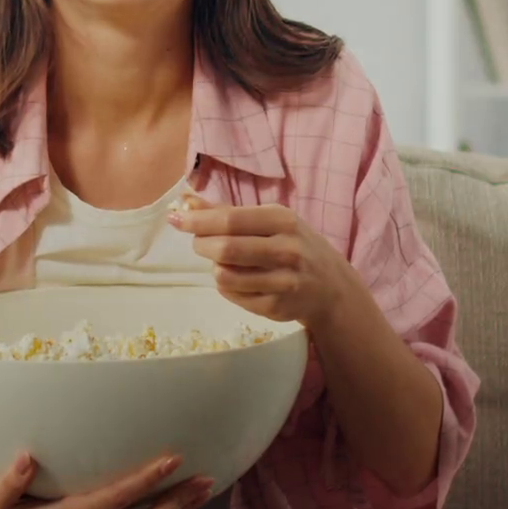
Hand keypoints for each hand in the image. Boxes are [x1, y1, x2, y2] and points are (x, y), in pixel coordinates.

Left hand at [169, 194, 363, 329]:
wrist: (331, 288)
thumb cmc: (293, 246)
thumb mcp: (270, 221)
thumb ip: (228, 212)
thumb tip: (186, 201)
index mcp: (283, 220)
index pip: (230, 219)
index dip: (197, 221)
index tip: (176, 220)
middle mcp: (287, 249)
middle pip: (225, 248)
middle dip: (202, 245)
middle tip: (200, 244)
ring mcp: (284, 281)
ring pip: (225, 275)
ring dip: (215, 268)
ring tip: (224, 263)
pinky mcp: (277, 307)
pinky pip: (233, 296)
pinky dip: (227, 287)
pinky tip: (240, 281)